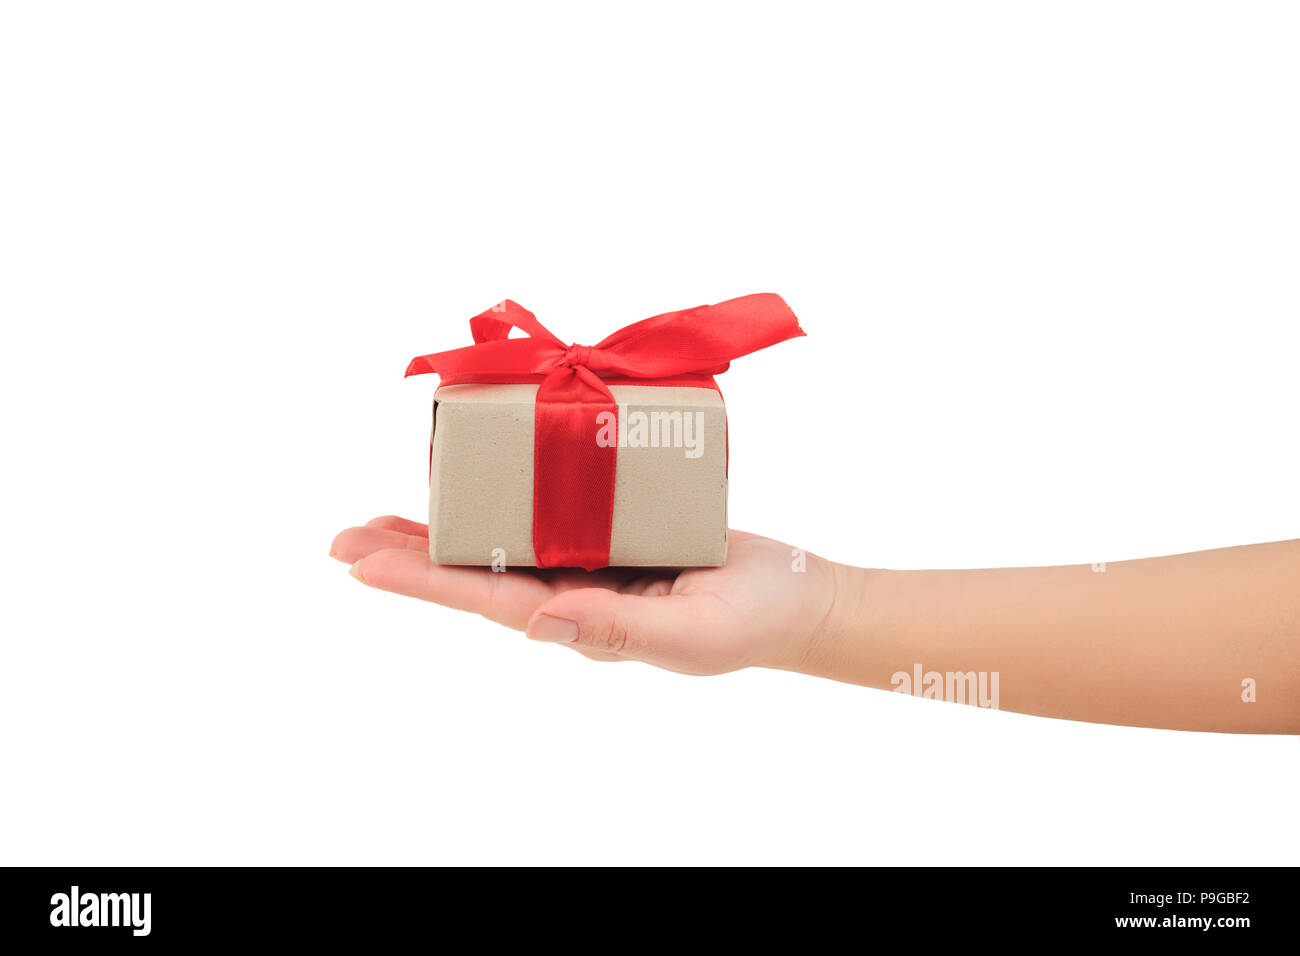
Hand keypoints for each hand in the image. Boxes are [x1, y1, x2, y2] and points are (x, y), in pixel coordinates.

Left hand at [330, 517, 841, 674]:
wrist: (796, 598)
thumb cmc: (748, 622)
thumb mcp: (688, 632)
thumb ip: (616, 627)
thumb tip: (538, 621)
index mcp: (580, 620)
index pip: (487, 598)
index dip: (423, 578)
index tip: (362, 562)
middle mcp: (572, 590)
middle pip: (475, 571)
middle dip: (408, 555)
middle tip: (338, 540)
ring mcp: (588, 560)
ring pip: (500, 541)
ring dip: (439, 529)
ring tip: (376, 519)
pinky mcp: (612, 528)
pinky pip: (547, 510)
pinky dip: (504, 495)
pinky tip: (475, 483)